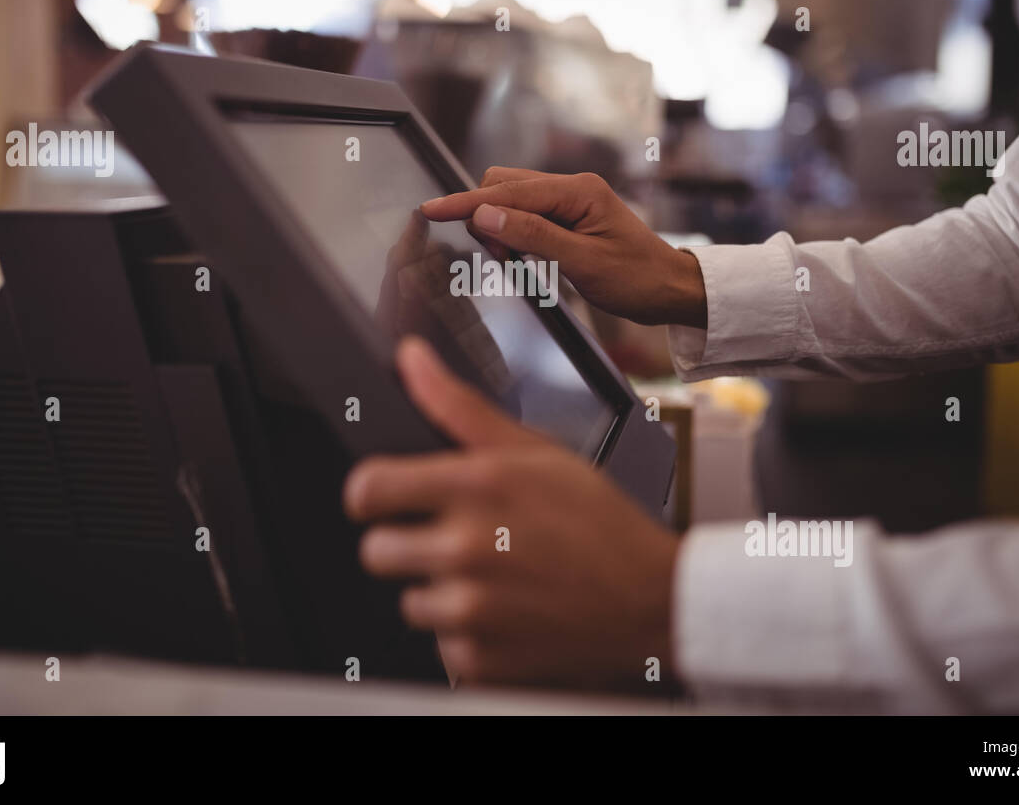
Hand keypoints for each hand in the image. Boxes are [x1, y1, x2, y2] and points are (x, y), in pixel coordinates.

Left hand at [344, 336, 680, 690]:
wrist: (652, 599)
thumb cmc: (601, 523)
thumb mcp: (535, 450)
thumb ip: (458, 405)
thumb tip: (411, 359)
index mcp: (473, 488)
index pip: (365, 490)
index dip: (371, 494)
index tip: (387, 499)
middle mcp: (465, 549)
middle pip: (375, 551)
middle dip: (406, 544)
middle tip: (454, 540)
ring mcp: (470, 610)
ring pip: (410, 601)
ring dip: (441, 592)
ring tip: (492, 576)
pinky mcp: (479, 659)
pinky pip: (442, 647)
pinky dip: (468, 636)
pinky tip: (506, 612)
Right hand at [421, 167, 707, 327]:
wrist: (671, 290)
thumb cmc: (637, 279)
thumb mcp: (583, 263)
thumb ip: (533, 236)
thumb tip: (486, 216)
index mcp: (578, 191)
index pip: (507, 192)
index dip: (466, 203)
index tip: (431, 210)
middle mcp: (573, 187)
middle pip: (504, 185)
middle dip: (485, 216)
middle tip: (499, 258)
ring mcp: (571, 200)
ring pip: (512, 199)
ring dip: (500, 227)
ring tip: (515, 261)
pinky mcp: (569, 215)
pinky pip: (527, 215)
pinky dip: (515, 233)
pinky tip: (523, 255)